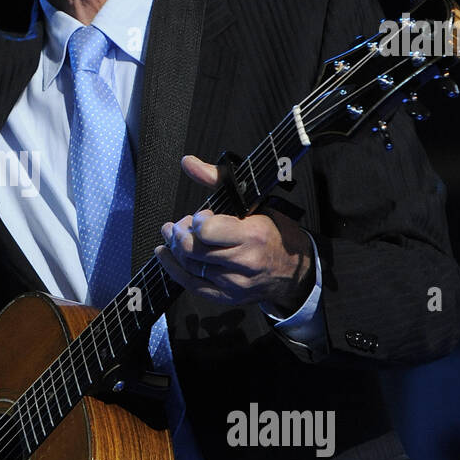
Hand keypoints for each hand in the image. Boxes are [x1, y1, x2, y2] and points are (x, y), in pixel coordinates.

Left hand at [155, 155, 314, 313]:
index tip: (200, 216)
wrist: (295, 270)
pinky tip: (165, 254)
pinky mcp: (227, 298)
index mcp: (253, 235)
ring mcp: (235, 284)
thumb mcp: (254, 202)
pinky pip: (191, 285)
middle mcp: (244, 262)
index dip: (196, 221)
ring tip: (172, 234)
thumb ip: (218, 181)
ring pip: (189, 267)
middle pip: (193, 250)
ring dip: (174, 248)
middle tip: (179, 224)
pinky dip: (173, 269)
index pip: (207, 231)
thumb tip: (187, 162)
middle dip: (179, 233)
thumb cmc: (274, 232)